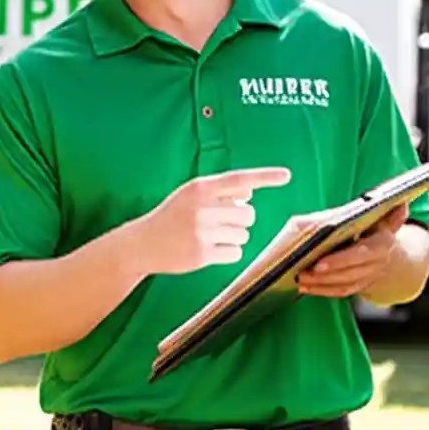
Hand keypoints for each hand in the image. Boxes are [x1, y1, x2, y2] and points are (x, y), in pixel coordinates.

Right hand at [132, 167, 291, 275]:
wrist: (142, 243)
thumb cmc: (171, 217)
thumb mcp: (189, 195)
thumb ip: (218, 192)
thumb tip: (250, 192)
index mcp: (200, 188)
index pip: (240, 179)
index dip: (265, 177)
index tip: (287, 175)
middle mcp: (202, 207)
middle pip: (248, 213)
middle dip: (239, 220)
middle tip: (218, 224)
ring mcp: (203, 231)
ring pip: (244, 234)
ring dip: (234, 237)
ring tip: (210, 237)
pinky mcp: (202, 254)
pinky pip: (236, 253)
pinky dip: (228, 253)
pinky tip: (209, 250)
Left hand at [298, 204, 408, 297]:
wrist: (377, 236)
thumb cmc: (360, 221)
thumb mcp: (353, 213)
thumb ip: (336, 215)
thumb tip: (320, 222)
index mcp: (382, 240)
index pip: (361, 253)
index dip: (340, 260)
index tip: (318, 263)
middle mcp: (380, 260)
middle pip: (352, 272)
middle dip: (326, 274)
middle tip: (303, 272)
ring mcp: (371, 275)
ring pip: (345, 284)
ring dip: (320, 283)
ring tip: (300, 278)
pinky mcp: (361, 284)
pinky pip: (341, 291)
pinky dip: (322, 290)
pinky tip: (305, 286)